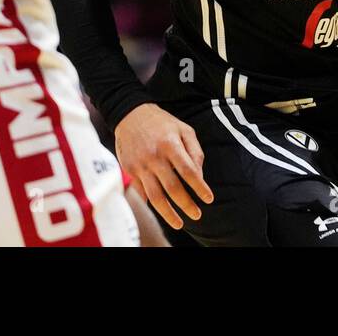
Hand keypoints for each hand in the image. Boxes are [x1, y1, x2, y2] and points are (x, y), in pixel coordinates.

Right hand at [114, 103, 212, 229]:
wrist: (129, 113)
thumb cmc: (160, 122)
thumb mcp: (183, 129)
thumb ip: (195, 151)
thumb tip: (200, 176)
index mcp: (170, 144)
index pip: (189, 172)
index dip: (200, 188)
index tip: (209, 199)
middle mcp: (154, 156)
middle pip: (173, 188)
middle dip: (187, 204)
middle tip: (197, 215)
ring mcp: (140, 165)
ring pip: (155, 196)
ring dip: (168, 213)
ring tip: (179, 223)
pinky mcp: (129, 170)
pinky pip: (140, 193)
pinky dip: (150, 206)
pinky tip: (160, 213)